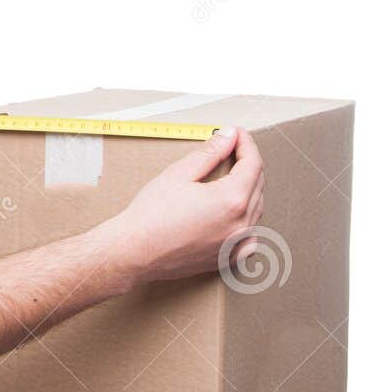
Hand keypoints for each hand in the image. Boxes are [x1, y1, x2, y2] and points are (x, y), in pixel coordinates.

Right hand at [100, 126, 265, 285]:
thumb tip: (228, 136)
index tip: (237, 133)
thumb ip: (210, 153)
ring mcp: (236, 244)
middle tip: (231, 148)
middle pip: (257, 184)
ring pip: (256, 209)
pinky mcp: (228, 258)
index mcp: (231, 200)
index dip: (246, 144)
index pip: (252, 164)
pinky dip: (248, 221)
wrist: (133, 252)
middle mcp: (240, 223)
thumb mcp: (179, 174)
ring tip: (232, 175)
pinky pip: (250, 237)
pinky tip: (237, 213)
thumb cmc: (150, 216)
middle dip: (248, 163)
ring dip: (249, 189)